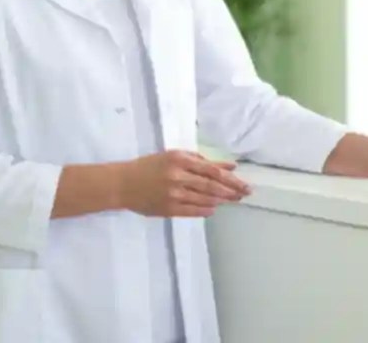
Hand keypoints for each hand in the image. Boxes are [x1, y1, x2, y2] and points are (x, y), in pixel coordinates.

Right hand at [117, 150, 251, 217]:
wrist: (122, 183)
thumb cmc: (149, 166)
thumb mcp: (174, 156)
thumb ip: (201, 160)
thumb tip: (228, 166)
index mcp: (180, 160)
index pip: (212, 170)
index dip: (231, 179)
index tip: (244, 184)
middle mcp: (178, 176)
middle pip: (211, 186)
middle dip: (231, 191)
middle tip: (244, 194)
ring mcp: (173, 194)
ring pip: (204, 199)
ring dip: (220, 201)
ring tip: (232, 201)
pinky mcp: (168, 209)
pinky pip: (192, 211)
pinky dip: (205, 210)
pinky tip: (213, 209)